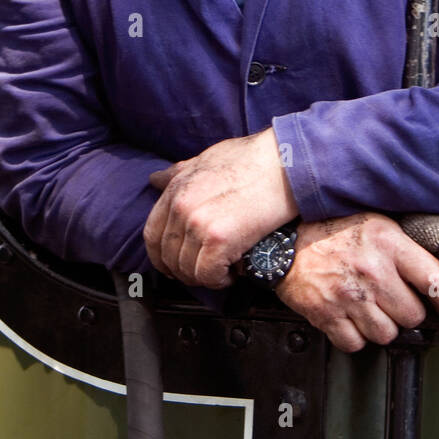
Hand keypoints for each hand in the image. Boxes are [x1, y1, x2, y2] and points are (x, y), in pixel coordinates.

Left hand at [143, 128, 297, 288]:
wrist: (285, 162)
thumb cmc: (253, 158)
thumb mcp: (207, 158)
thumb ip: (179, 172)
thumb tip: (155, 179)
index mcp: (177, 189)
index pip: (153, 235)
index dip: (161, 256)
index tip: (173, 265)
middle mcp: (182, 207)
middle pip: (169, 257)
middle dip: (184, 270)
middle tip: (203, 270)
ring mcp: (199, 224)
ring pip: (188, 270)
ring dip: (204, 276)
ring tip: (222, 269)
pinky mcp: (220, 240)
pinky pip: (208, 275)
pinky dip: (219, 279)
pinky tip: (232, 271)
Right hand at [274, 212, 438, 352]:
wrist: (283, 241)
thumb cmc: (332, 230)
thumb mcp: (376, 223)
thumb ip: (405, 246)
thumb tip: (438, 272)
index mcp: (388, 243)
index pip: (434, 279)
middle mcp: (372, 271)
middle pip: (412, 315)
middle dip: (407, 311)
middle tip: (395, 300)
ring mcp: (349, 296)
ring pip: (386, 335)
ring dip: (383, 326)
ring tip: (372, 308)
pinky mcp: (327, 316)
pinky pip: (356, 344)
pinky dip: (356, 336)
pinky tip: (352, 318)